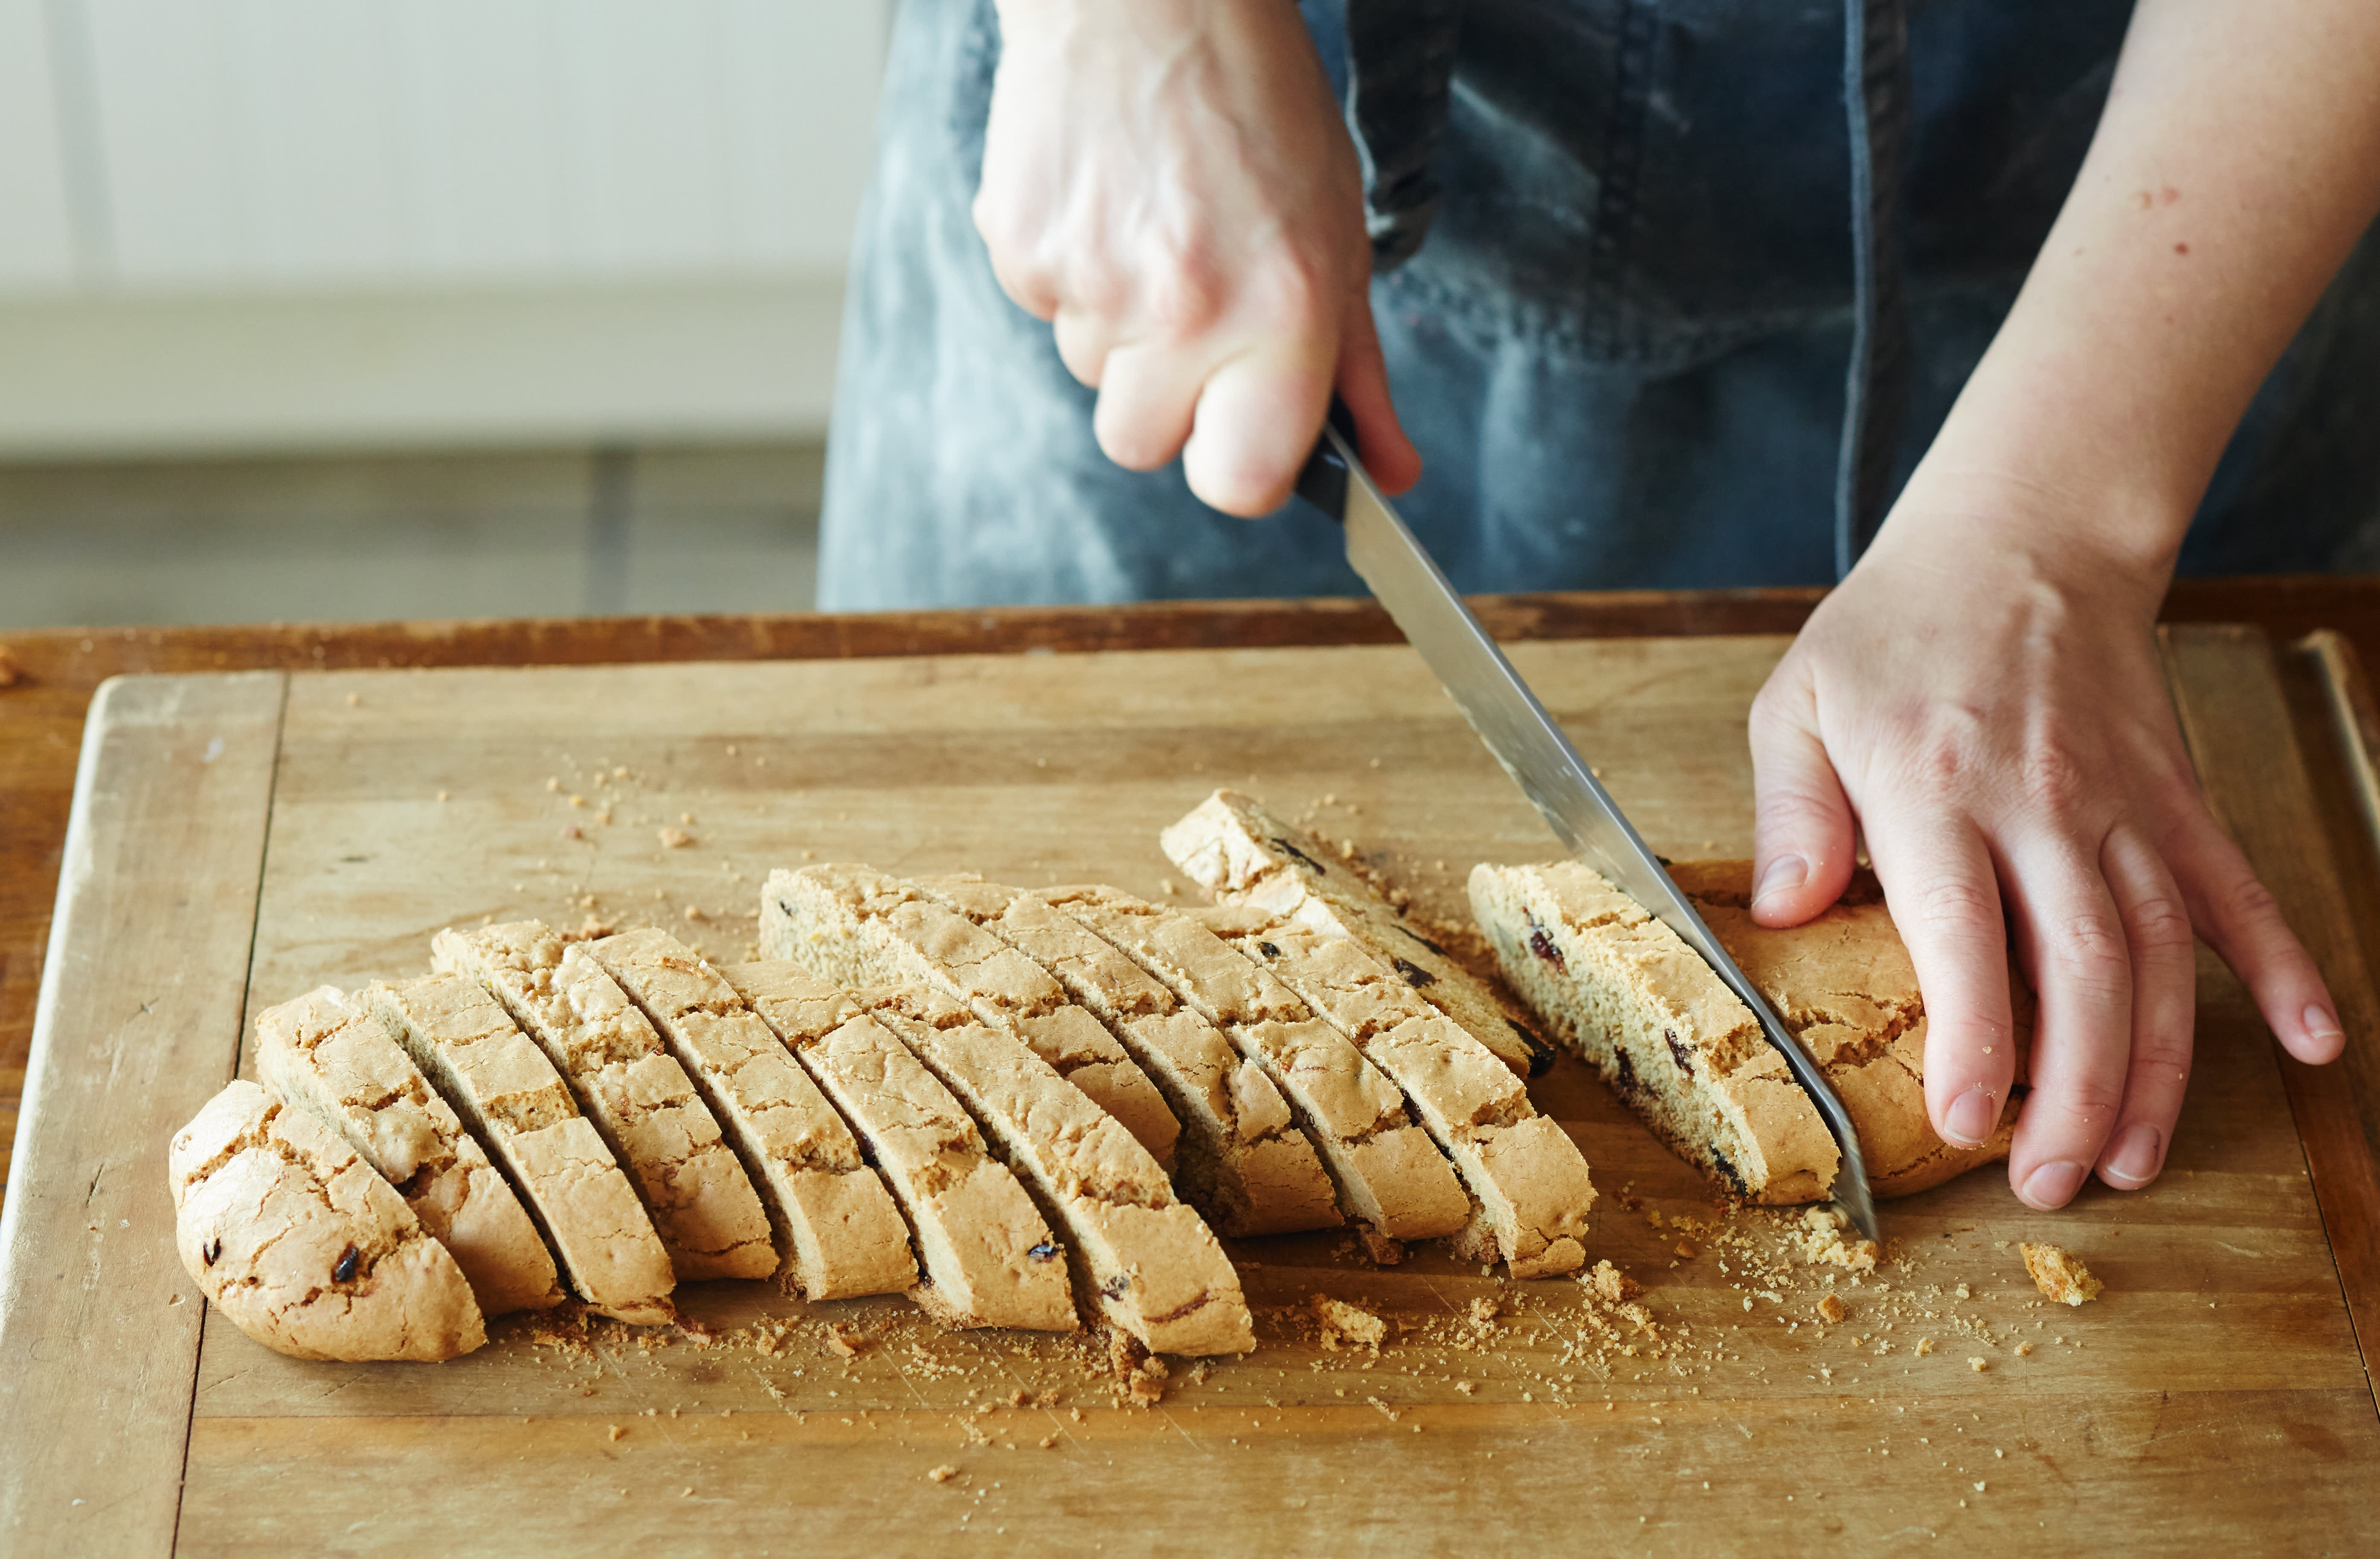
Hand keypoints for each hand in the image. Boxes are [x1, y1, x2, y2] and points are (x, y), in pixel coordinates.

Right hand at [975, 0, 1418, 514]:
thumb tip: (1392, 476)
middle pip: (1143, 444)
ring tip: (1155, 229)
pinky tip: (1109, 204)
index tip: (1246, 426)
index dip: (1240, 465)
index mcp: (1279, 314)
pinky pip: (1048, 313)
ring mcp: (1090, 285)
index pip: (1238, 485)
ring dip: (1122, 329)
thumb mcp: (1337, 237)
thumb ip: (1358, 372)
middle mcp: (1183, 311)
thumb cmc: (1257, 106)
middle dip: (1167, 399)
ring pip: (1093, 377)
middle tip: (1198, 303)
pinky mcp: (1020, 252)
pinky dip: (1076, 275)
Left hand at [1746, 477, 2344, 1209]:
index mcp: (1934, 786)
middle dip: (2071, 1090)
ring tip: (2130, 1160)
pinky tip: (2314, 1042)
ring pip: (2161, 954)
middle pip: (2080, 967)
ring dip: (2154, 1067)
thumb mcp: (1797, 703)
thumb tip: (1783, 914)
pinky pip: (2237, 891)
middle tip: (2050, 1183)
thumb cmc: (1891, 632)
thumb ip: (1788, 815)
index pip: (1961, 932)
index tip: (1967, 1123)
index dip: (1973, 1037)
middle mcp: (2043, 802)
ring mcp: (2125, 803)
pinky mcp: (2178, 796)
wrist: (2019, 538)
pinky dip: (2282, 967)